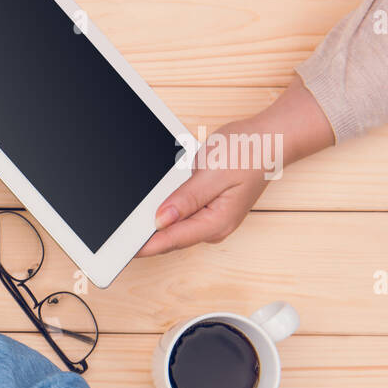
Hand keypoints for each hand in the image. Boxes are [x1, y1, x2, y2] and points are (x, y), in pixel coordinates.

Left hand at [139, 78, 334, 256]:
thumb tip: (162, 220)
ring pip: (173, 228)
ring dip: (154, 221)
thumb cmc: (248, 152)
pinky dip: (166, 210)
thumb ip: (186, 198)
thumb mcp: (213, 173)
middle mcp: (213, 227)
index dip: (143, 245)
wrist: (269, 140)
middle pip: (169, 238)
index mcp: (216, 223)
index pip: (171, 241)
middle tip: (118, 227)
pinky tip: (155, 200)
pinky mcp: (207, 209)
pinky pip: (180, 216)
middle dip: (145, 234)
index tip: (122, 247)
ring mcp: (210, 220)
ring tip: (133, 213)